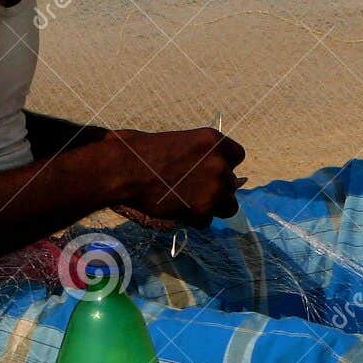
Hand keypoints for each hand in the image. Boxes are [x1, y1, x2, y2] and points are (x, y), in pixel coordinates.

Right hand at [107, 127, 245, 227]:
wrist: (125, 170)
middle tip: (191, 190)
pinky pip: (207, 221)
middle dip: (215, 189)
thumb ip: (204, 156)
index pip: (237, 156)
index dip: (224, 165)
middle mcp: (220, 163)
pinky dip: (193, 220)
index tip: (211, 172)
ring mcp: (214, 187)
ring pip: (228, 206)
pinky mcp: (203, 209)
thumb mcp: (183, 143)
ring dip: (212, 207)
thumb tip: (222, 173)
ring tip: (189, 203)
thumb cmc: (145, 152)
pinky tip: (176, 210)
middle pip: (231, 184)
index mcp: (215, 141)